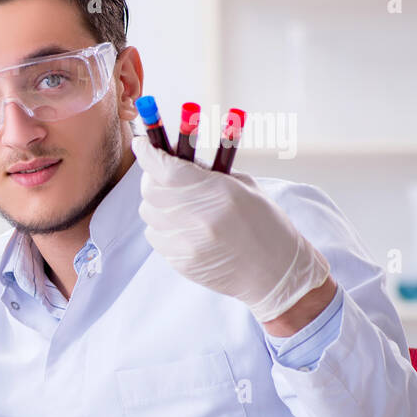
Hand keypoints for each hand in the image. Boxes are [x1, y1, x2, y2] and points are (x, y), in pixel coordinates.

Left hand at [130, 134, 330, 323]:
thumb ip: (205, 171)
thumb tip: (173, 155)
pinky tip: (185, 227)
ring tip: (181, 204)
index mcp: (218, 193)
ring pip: (148, 212)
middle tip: (163, 174)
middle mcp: (198, 218)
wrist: (274, 272)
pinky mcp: (179, 261)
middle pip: (151, 189)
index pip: (166, 168)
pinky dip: (162, 226)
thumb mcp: (242, 186)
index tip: (141, 143)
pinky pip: (155, 235)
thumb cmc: (264, 224)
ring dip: (157, 203)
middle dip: (153, 176)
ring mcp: (186, 242)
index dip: (148, 152)